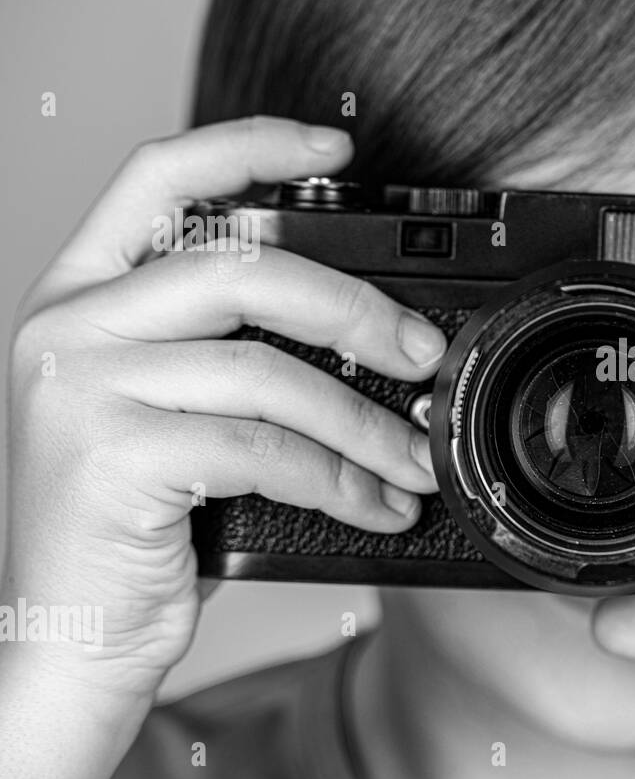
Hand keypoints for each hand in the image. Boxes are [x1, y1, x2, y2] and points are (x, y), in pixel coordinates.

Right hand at [1, 117, 444, 778]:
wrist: (69, 633)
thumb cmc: (134, 522)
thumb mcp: (170, 411)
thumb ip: (230, 351)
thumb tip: (366, 332)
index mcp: (84, 292)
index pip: (160, 176)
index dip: (251, 144)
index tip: (336, 149)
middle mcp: (70, 324)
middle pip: (241, 270)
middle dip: (354, 311)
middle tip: (421, 355)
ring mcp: (82, 387)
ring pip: (265, 371)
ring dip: (364, 423)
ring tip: (415, 459)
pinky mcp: (110, 456)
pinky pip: (263, 449)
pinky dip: (340, 481)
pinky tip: (377, 506)